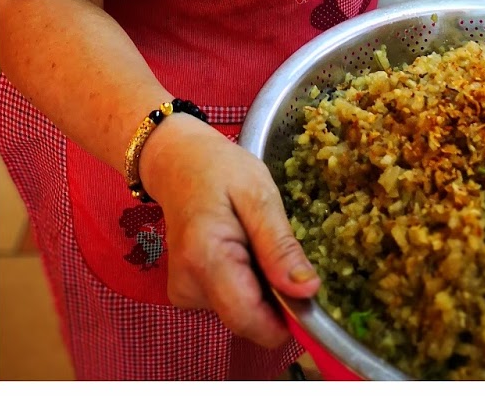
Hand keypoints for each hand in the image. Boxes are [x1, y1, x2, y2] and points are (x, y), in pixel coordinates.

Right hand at [136, 114, 319, 347]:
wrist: (176, 163)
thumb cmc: (218, 170)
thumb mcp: (259, 195)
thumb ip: (280, 246)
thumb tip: (308, 292)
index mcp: (206, 258)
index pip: (250, 321)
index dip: (287, 318)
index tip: (305, 290)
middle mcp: (188, 286)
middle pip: (250, 321)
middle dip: (275, 297)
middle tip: (272, 249)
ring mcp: (184, 294)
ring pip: (243, 315)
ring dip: (261, 289)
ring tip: (252, 244)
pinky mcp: (187, 295)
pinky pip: (231, 305)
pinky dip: (245, 286)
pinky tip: (239, 252)